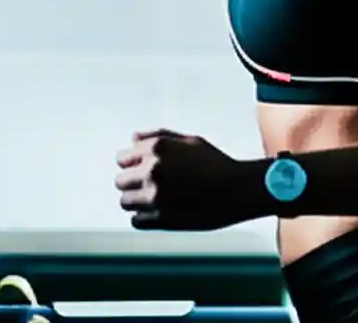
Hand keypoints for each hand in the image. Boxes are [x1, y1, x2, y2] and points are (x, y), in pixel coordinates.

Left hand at [114, 129, 261, 230]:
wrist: (237, 190)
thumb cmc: (216, 163)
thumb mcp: (188, 141)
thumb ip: (157, 136)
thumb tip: (131, 139)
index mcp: (157, 149)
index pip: (121, 158)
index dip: (131, 163)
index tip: (141, 168)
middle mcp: (152, 171)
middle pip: (120, 181)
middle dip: (132, 182)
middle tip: (150, 185)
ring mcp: (155, 196)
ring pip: (125, 202)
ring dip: (136, 200)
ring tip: (154, 199)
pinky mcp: (161, 219)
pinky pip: (136, 221)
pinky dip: (144, 218)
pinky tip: (160, 211)